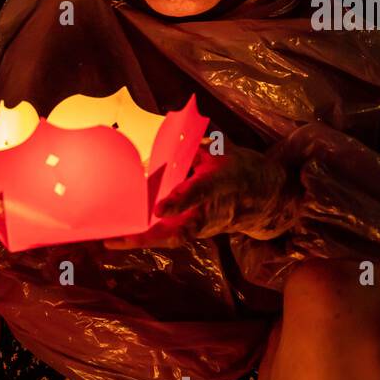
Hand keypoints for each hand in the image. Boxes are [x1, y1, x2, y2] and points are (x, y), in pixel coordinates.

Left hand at [104, 141, 294, 249]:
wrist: (268, 199)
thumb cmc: (243, 170)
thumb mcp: (227, 151)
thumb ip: (200, 146)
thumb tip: (177, 138)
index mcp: (221, 183)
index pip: (199, 192)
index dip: (180, 201)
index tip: (160, 209)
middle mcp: (211, 211)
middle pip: (180, 229)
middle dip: (151, 236)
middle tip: (120, 238)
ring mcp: (203, 226)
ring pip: (172, 237)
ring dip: (143, 241)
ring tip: (111, 241)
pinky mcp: (195, 231)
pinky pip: (169, 237)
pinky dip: (145, 238)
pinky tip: (120, 237)